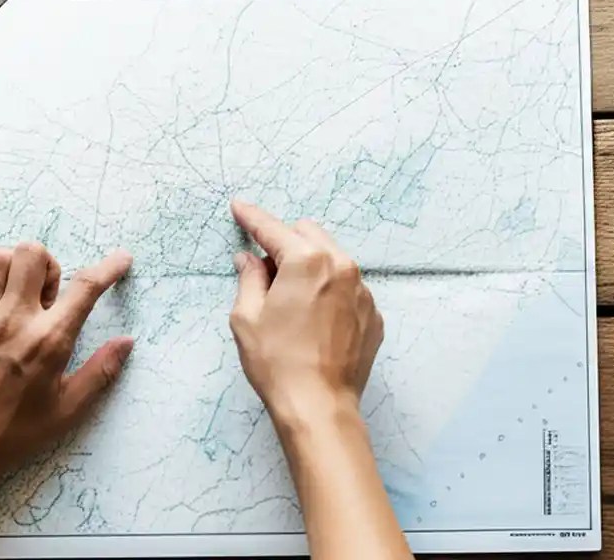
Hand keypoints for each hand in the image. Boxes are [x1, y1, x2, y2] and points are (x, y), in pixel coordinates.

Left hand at [0, 242, 135, 488]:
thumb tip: (127, 342)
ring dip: (10, 267)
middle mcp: (14, 319)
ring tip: (14, 293)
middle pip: (32, 254)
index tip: (121, 259)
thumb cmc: (14, 432)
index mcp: (49, 340)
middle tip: (46, 296)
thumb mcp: (67, 410)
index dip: (109, 267)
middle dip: (48, 265)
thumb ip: (100, 371)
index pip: (85, 287)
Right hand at [228, 200, 382, 430]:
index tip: (239, 208)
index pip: (273, 229)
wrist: (318, 405)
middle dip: (285, 243)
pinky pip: (348, 288)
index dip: (252, 218)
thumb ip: (249, 278)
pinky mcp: (373, 315)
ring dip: (309, 266)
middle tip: (265, 271)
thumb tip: (249, 259)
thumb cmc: (278, 363)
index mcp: (307, 261)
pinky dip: (329, 292)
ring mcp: (363, 292)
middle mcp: (341, 267)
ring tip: (290, 300)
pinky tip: (313, 320)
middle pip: (308, 234)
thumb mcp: (247, 317)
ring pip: (332, 259)